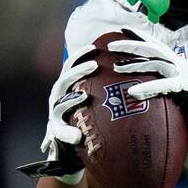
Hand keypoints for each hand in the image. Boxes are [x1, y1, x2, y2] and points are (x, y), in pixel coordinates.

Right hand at [39, 50, 98, 179]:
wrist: (72, 141)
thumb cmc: (88, 117)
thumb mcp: (96, 102)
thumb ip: (106, 90)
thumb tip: (131, 73)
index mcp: (68, 85)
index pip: (73, 65)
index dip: (81, 55)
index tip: (94, 46)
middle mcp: (59, 95)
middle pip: (66, 78)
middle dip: (78, 71)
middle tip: (94, 65)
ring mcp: (56, 112)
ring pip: (60, 101)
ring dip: (71, 98)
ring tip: (84, 95)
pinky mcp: (56, 129)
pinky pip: (60, 129)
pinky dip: (68, 132)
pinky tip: (77, 135)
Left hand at [109, 39, 187, 139]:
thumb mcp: (178, 87)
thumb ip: (165, 81)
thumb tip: (147, 83)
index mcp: (176, 61)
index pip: (156, 44)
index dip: (140, 36)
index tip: (123, 29)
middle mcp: (178, 63)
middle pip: (151, 49)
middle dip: (130, 45)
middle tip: (111, 44)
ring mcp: (182, 72)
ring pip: (154, 63)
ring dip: (134, 65)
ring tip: (117, 68)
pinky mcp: (184, 85)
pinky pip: (162, 85)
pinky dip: (147, 87)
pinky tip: (133, 90)